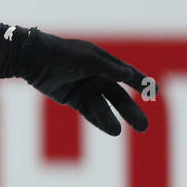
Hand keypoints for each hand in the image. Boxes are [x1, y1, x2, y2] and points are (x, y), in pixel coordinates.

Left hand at [14, 28, 149, 135]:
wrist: (31, 59)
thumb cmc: (60, 54)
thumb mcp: (85, 60)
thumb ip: (106, 68)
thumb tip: (128, 76)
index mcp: (103, 62)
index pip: (126, 74)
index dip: (141, 83)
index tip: (155, 92)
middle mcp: (97, 76)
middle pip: (118, 97)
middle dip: (130, 111)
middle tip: (143, 126)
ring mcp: (85, 88)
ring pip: (103, 107)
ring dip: (111, 119)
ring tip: (117, 132)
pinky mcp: (73, 98)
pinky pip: (89, 112)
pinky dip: (98, 120)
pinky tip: (110, 129)